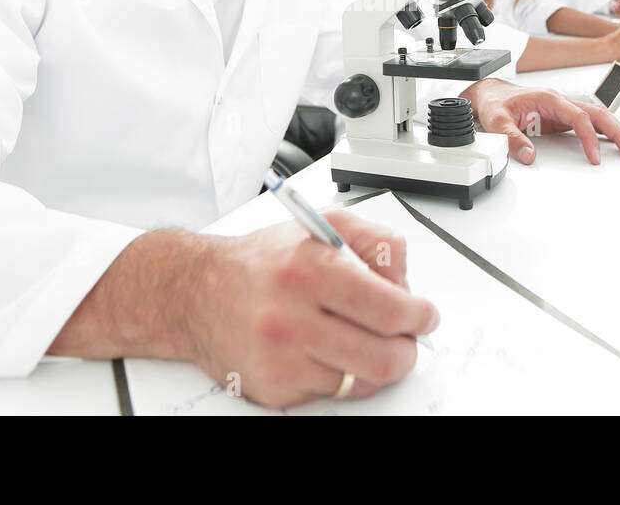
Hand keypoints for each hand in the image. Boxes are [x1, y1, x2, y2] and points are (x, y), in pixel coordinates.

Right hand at [186, 212, 439, 407]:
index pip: (389, 309)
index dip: (419, 316)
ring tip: (360, 339)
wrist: (196, 291)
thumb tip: (405, 283)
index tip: (424, 315)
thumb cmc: (263, 260)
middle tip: (405, 338)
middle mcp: (291, 316)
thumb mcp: (323, 226)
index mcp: (309, 268)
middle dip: (406, 350)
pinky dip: (337, 374)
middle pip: (384, 357)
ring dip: (372, 363)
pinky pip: (330, 393)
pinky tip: (322, 350)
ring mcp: (281, 358)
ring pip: (361, 381)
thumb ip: (375, 242)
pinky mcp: (273, 387)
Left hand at [463, 77, 619, 164]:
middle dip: (616, 131)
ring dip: (614, 130)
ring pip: (597, 115)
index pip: (578, 117)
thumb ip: (512, 139)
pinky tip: (611, 143)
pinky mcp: (561, 117)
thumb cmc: (495, 102)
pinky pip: (588, 122)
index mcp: (548, 98)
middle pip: (597, 112)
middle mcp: (559, 101)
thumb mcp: (497, 121)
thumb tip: (529, 156)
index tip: (594, 157)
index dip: (589, 137)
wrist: (490, 94)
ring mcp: (562, 109)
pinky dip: (603, 132)